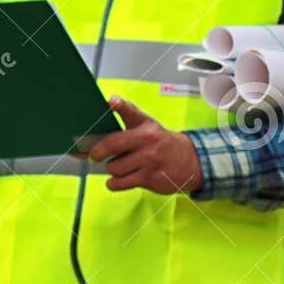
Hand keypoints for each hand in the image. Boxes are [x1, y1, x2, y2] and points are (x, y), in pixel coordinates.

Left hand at [85, 96, 201, 193]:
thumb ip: (127, 116)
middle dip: (97, 153)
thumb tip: (108, 105)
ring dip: (112, 169)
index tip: (112, 101)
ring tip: (118, 166)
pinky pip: (120, 182)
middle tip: (94, 156)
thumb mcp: (148, 125)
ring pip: (114, 167)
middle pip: (112, 145)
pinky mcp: (150, 178)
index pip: (131, 112)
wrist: (190, 161)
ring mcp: (149, 160)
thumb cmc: (160, 142)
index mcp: (146, 124)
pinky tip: (118, 179)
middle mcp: (148, 140)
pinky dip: (114, 183)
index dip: (120, 106)